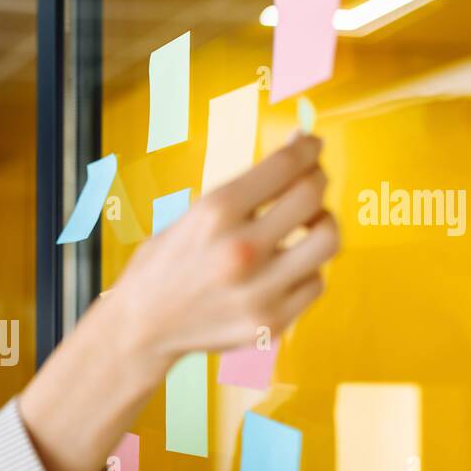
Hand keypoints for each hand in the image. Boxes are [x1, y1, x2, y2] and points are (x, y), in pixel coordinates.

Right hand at [116, 133, 337, 379]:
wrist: (143, 326)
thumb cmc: (167, 264)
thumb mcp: (193, 214)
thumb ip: (246, 188)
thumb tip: (299, 149)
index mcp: (216, 212)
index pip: (286, 165)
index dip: (308, 147)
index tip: (312, 144)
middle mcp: (241, 249)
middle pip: (312, 196)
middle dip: (317, 179)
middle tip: (311, 181)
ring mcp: (259, 290)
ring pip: (328, 239)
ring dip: (322, 223)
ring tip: (306, 225)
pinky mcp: (271, 321)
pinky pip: (316, 282)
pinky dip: (308, 269)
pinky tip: (287, 266)